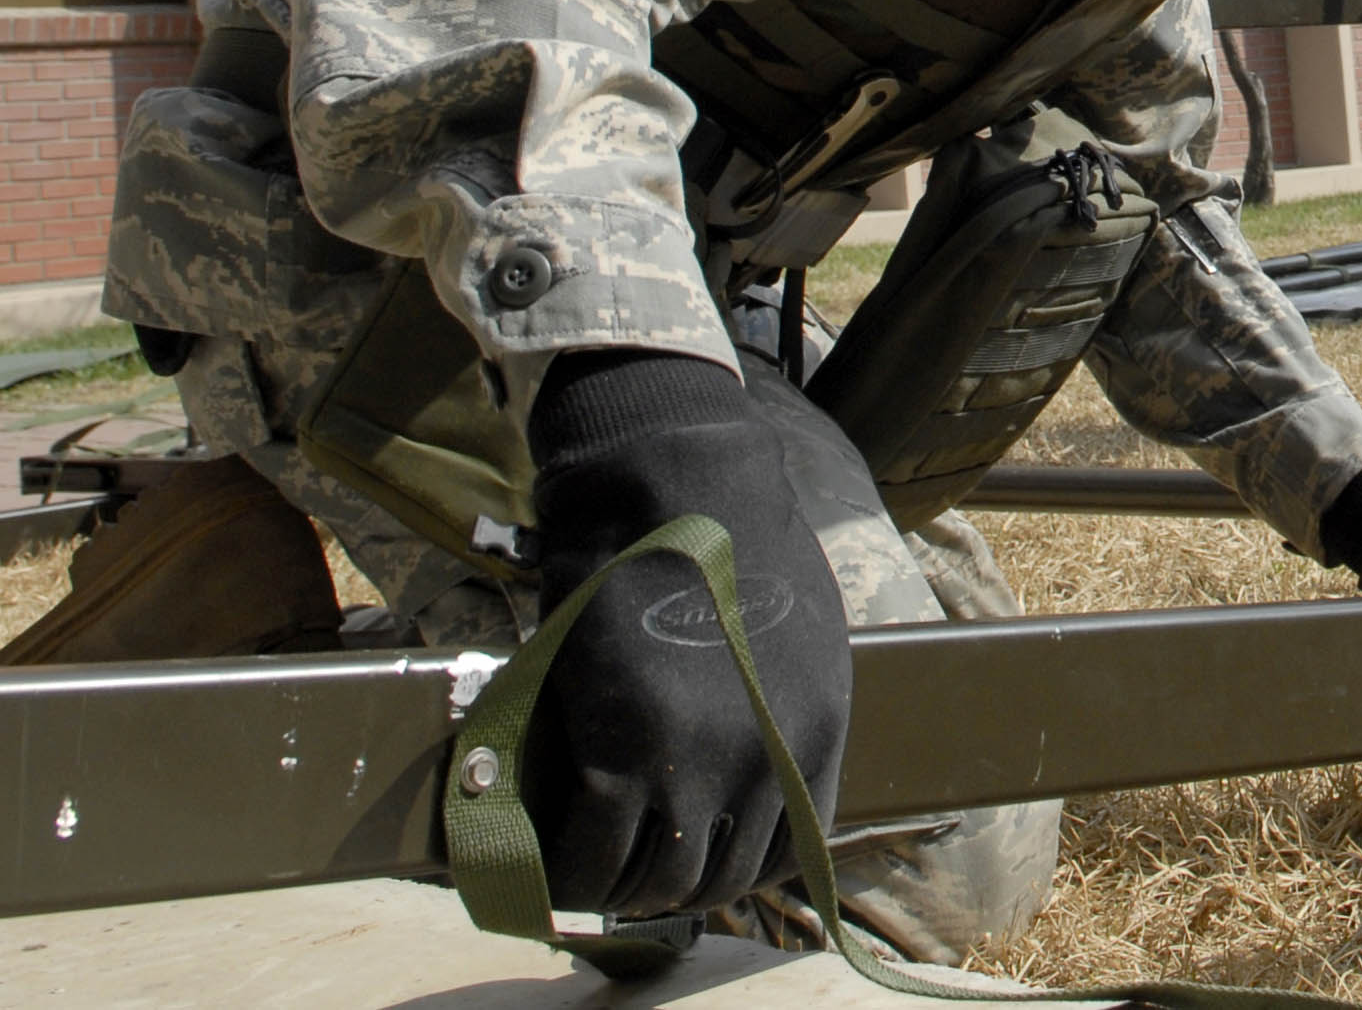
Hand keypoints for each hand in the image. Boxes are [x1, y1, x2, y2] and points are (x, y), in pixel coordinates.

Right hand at [524, 350, 852, 918]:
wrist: (675, 476)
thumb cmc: (726, 536)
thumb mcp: (792, 634)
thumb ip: (772, 709)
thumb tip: (740, 757)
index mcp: (814, 730)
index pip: (789, 852)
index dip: (734, 866)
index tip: (694, 858)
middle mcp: (767, 761)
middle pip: (720, 877)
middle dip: (671, 884)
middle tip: (625, 869)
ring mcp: (698, 762)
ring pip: (659, 880)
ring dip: (617, 886)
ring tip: (582, 867)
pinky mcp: (623, 752)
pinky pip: (594, 854)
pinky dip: (567, 869)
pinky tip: (547, 852)